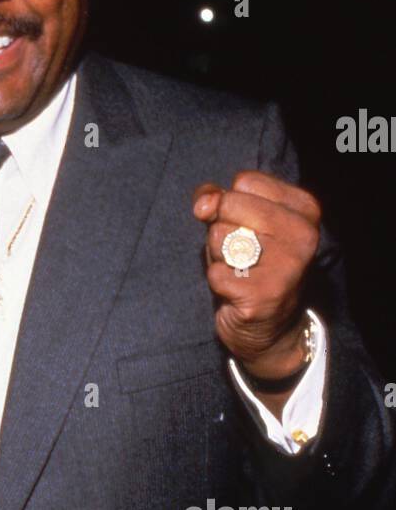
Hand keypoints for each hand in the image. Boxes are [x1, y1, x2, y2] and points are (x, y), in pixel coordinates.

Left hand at [193, 171, 320, 378]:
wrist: (268, 328)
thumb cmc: (249, 265)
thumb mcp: (237, 222)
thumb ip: (217, 198)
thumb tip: (204, 204)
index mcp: (304, 209)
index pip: (245, 181)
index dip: (231, 204)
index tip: (248, 227)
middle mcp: (303, 235)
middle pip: (229, 205)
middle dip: (222, 230)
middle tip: (242, 255)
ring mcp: (287, 266)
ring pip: (219, 237)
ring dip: (219, 257)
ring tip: (240, 272)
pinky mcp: (264, 295)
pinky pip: (215, 272)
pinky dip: (217, 282)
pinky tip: (237, 291)